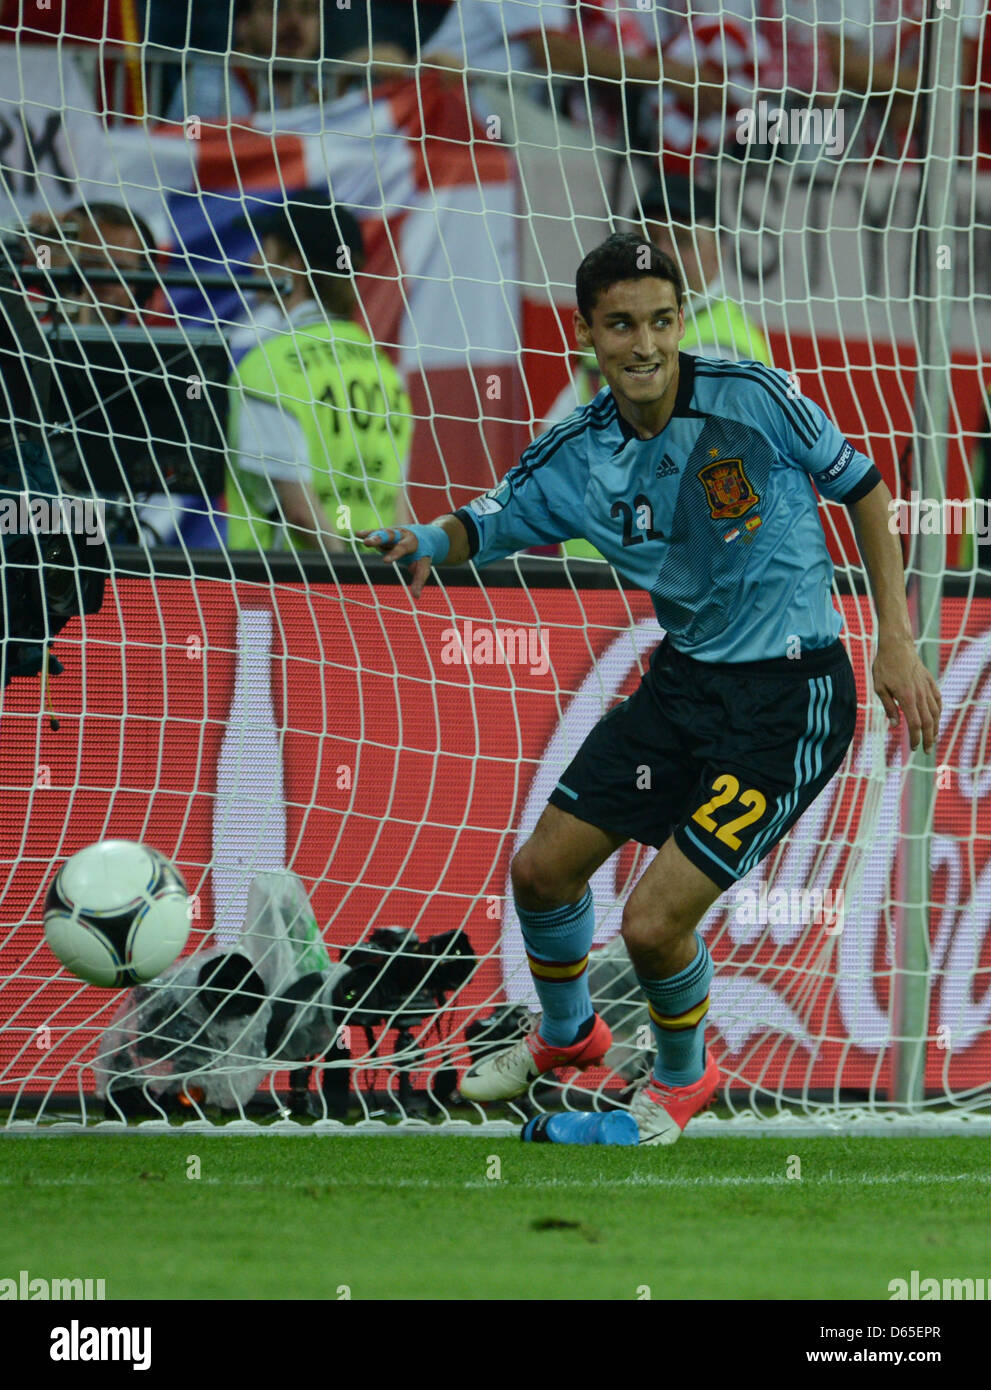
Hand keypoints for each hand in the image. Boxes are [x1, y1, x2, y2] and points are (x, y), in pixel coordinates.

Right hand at [356, 527, 433, 599]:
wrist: (424, 536)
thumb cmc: (422, 555)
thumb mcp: (423, 567)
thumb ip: (419, 580)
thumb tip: (416, 597)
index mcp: (412, 542)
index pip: (402, 548)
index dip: (394, 554)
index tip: (385, 561)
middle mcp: (401, 535)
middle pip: (390, 535)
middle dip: (379, 538)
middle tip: (368, 543)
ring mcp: (392, 534)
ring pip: (381, 533)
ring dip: (371, 536)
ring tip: (361, 538)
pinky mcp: (385, 534)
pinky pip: (375, 533)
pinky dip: (367, 533)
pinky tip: (358, 534)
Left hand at [873, 633, 941, 753]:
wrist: (897, 645)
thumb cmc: (884, 666)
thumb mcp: (880, 688)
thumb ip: (889, 707)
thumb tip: (896, 725)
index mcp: (907, 697)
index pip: (915, 724)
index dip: (915, 738)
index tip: (914, 747)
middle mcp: (920, 694)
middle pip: (929, 722)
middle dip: (928, 738)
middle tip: (926, 750)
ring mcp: (927, 687)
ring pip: (936, 712)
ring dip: (935, 727)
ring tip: (933, 738)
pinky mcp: (930, 681)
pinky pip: (938, 699)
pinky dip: (939, 710)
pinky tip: (937, 717)